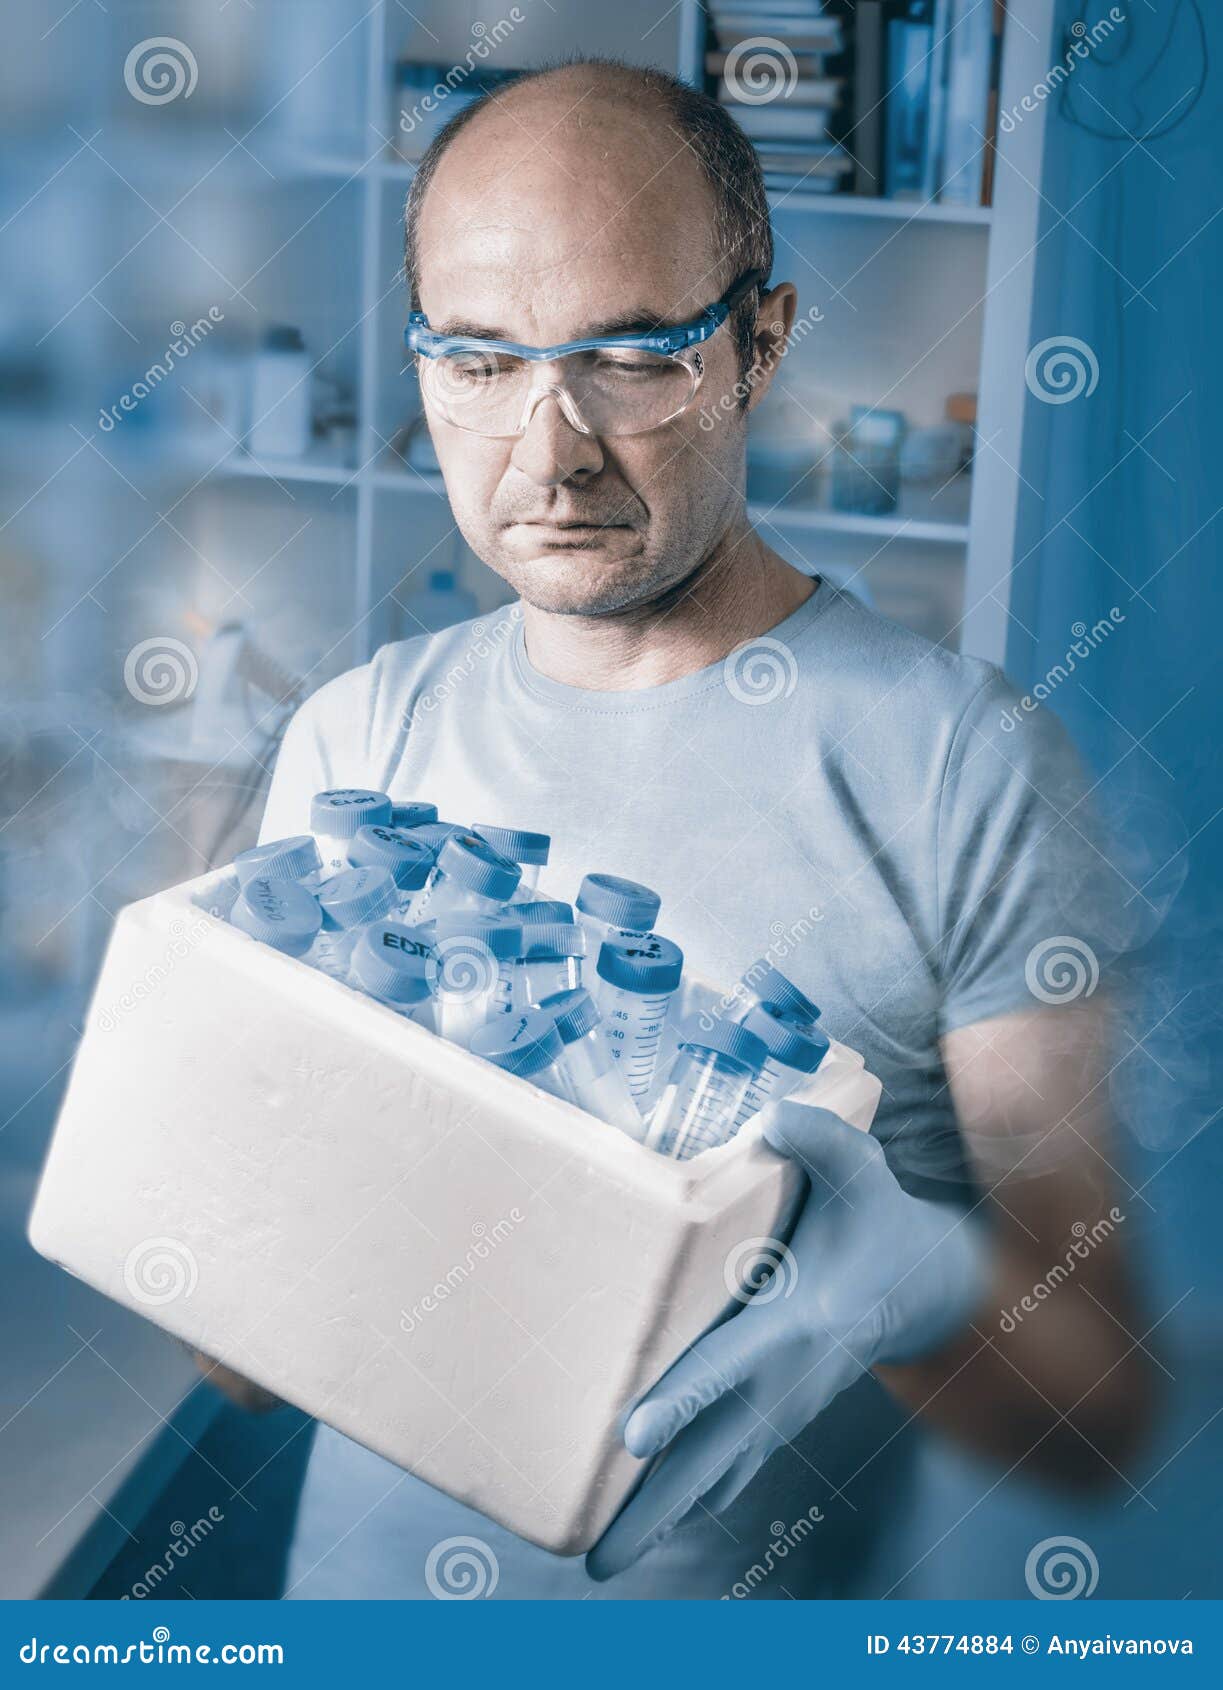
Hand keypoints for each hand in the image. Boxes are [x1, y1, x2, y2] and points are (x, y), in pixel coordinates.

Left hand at [587, 1102, 989, 1579]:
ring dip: (663, 1518)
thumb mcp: (866, 1174)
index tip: (632, 1434)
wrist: (928, 1288)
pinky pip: (727, 1466)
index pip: (732, 1364)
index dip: (685, 1398)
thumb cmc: (879, 1223)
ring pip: (717, 1472)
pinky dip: (687, 1500)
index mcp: (800, 1323)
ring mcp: (783, 1406)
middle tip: (596, 1561)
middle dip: (657, 1505)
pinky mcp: (776, 1413)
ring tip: (601, 1563)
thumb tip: (774, 1116)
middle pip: (715, 1453)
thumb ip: (823, 1141)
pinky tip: (641, 1527)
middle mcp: (788, 1378)